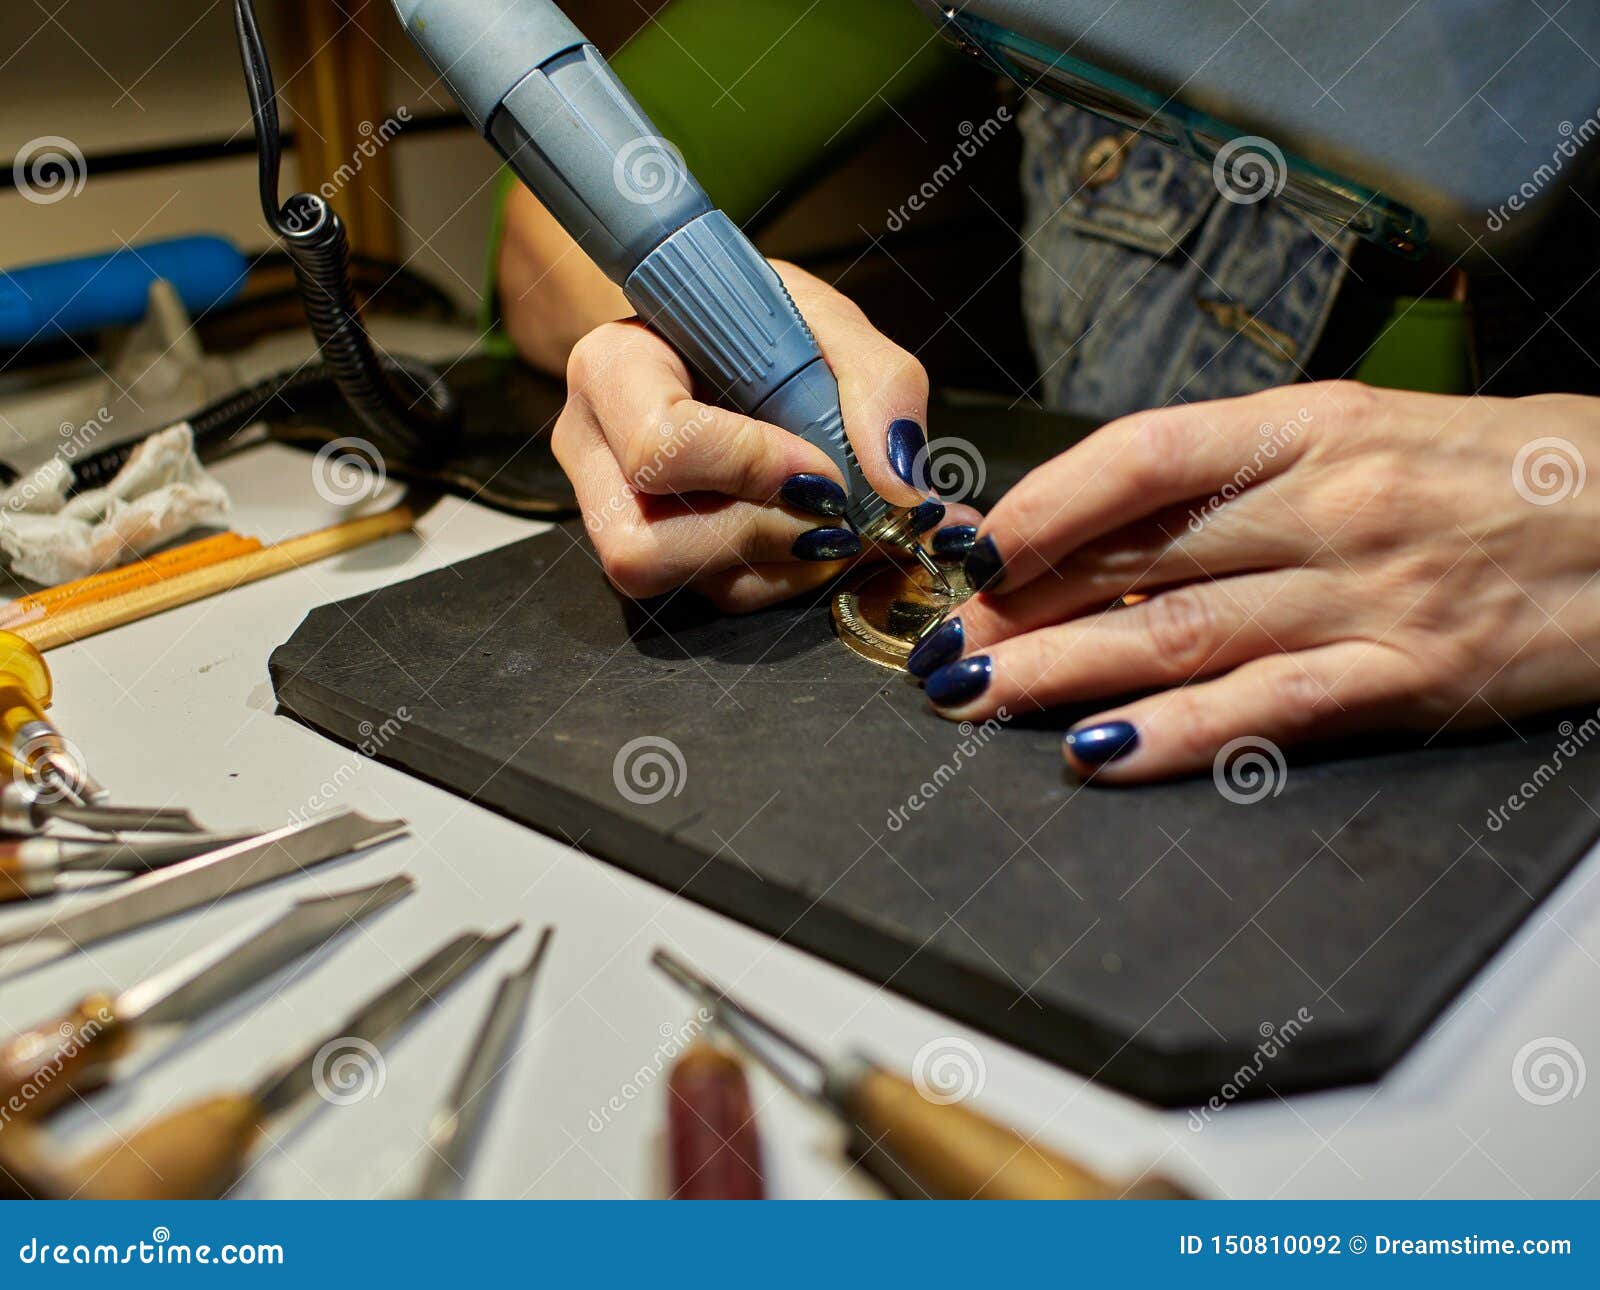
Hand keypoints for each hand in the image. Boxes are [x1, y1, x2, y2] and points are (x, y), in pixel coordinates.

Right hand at [553, 261, 973, 610]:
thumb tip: (900, 484)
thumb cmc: (758, 324)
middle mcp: (595, 453)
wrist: (723, 341)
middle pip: (642, 545)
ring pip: (678, 583)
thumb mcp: (825, 322)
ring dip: (778, 566)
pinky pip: (716, 595)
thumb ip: (878, 383)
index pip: (658, 443)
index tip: (823, 469)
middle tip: (835, 512)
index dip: (749, 468)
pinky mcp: (660, 556)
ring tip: (844, 528)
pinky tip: (833, 543)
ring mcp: (615, 516)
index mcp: (613, 371)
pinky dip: (788, 579)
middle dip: (758, 537)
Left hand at [906, 382, 1599, 781]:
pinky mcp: (1406, 676)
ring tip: (975, 695)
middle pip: (1136, 556)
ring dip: (1059, 671)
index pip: (1138, 455)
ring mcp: (1365, 594)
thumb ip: (1250, 470)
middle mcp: (1327, 503)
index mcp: (1311, 424)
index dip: (1038, 504)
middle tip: (943, 637)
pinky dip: (1175, 736)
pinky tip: (1099, 754)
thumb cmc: (1507, 471)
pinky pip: (1266, 709)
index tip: (971, 546)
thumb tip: (1122, 516)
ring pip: (1175, 635)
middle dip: (1021, 603)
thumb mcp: (1373, 429)